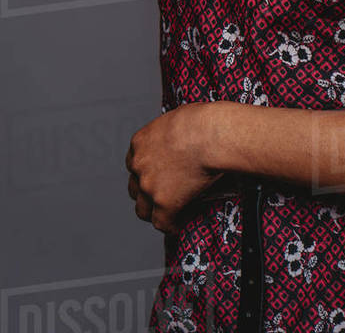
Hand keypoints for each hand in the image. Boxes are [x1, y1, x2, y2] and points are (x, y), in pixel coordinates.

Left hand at [125, 103, 228, 234]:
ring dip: (154, 212)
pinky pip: (162, 223)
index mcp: (140, 142)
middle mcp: (139, 165)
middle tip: (161, 196)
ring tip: (168, 215)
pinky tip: (179, 225)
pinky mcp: (164, 203)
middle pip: (134, 187)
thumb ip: (172, 134)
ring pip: (143, 209)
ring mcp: (150, 186)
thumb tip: (184, 140)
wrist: (210, 135)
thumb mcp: (178, 119)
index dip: (145, 172)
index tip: (157, 176)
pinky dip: (170, 226)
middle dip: (145, 193)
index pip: (134, 164)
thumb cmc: (202, 121)